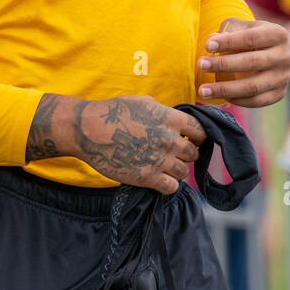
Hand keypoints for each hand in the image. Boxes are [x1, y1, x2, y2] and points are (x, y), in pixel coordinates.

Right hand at [25, 93, 205, 195]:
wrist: (90, 130)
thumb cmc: (114, 112)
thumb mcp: (143, 102)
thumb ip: (163, 111)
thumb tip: (174, 118)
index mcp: (170, 118)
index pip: (200, 130)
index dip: (198, 136)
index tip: (191, 139)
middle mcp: (169, 139)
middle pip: (194, 153)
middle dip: (187, 154)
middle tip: (176, 155)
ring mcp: (159, 159)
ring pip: (184, 172)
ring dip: (177, 171)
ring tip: (166, 168)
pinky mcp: (147, 177)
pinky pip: (171, 187)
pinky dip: (168, 185)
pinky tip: (160, 180)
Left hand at [198, 17, 289, 107]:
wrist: (271, 54)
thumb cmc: (250, 37)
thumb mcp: (242, 27)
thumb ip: (227, 31)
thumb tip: (212, 41)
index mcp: (278, 34)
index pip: (251, 38)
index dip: (228, 42)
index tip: (207, 45)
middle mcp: (285, 56)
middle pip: (252, 62)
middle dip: (224, 64)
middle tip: (201, 65)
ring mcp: (283, 77)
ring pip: (253, 86)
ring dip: (225, 89)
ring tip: (203, 90)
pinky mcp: (279, 94)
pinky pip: (256, 101)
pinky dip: (236, 100)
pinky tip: (219, 97)